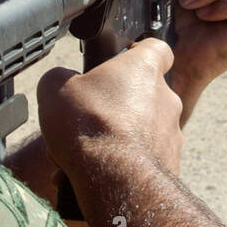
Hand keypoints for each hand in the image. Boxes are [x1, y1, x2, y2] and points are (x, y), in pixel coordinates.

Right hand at [37, 38, 183, 184]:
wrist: (115, 178)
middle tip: (90, 122)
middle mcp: (167, 99)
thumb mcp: (54, 89)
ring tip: (88, 156)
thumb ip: (60, 78)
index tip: (122, 63)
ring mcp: (172, 134)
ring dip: (119, 140)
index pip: (156, 48)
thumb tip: (62, 83)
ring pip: (143, 132)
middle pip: (144, 95)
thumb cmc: (89, 126)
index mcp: (144, 70)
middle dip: (118, 108)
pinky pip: (145, 161)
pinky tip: (100, 176)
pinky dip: (125, 166)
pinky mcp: (171, 164)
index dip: (138, 53)